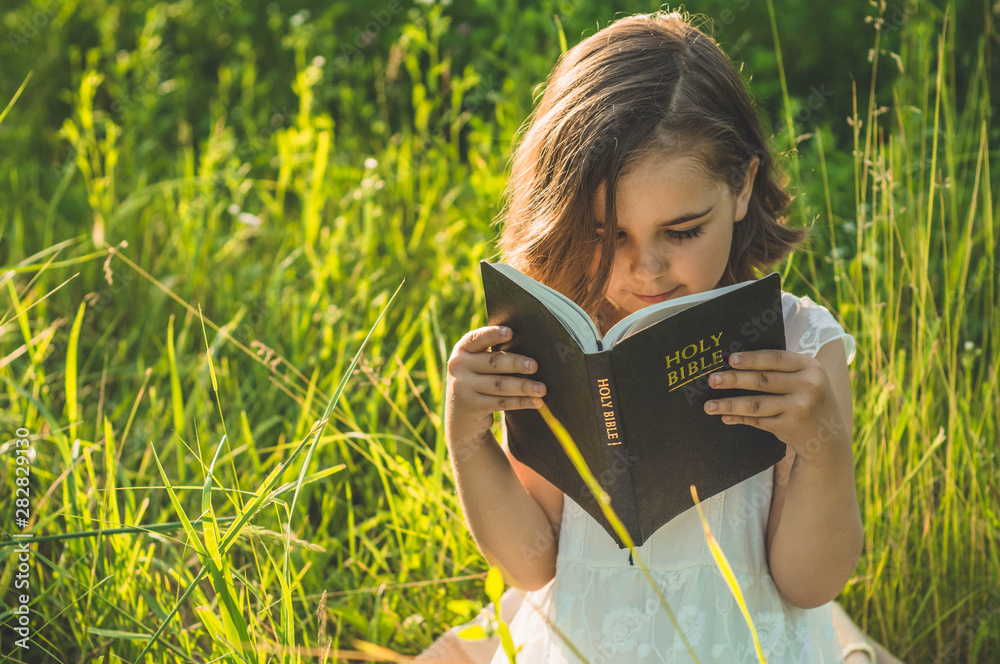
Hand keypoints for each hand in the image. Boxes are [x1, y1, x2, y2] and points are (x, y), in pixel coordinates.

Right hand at [445, 325, 545, 454]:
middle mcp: (458, 366)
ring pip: (500, 385)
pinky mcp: (472, 407)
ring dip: (523, 386)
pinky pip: (501, 402)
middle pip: (493, 362)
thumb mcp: (476, 365)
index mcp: (462, 350)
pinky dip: (521, 401)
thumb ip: (492, 355)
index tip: (510, 332)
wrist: (459, 418)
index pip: (477, 338)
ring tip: (542, 388)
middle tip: (535, 366)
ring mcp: (463, 387)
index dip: (493, 334)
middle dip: (516, 363)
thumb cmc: (478, 382)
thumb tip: (531, 350)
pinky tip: (536, 401)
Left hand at [702, 349, 849, 463]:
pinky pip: (757, 420)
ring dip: (729, 404)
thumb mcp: (805, 379)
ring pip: (756, 404)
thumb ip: (780, 369)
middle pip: (762, 380)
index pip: (775, 358)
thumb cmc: (808, 399)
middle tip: (712, 380)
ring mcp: (799, 408)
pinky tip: (725, 417)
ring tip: (709, 405)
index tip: (730, 360)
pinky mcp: (789, 427)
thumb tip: (736, 363)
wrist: (829, 438)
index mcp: (810, 366)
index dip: (751, 359)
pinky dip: (739, 418)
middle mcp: (808, 386)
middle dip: (733, 380)